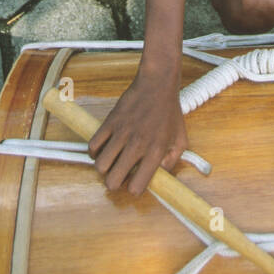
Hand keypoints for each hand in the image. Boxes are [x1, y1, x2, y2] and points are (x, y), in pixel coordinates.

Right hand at [88, 71, 186, 195]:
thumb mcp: (181, 140)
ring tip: (111, 163)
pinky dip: (95, 152)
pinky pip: (93, 145)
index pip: (137, 186)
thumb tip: (159, 176)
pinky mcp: (110, 122)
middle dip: (114, 184)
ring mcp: (121, 133)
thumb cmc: (169, 112)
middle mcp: (137, 145)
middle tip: (118, 177)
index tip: (134, 183)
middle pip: (113, 180)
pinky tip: (103, 150)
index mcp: (155, 151)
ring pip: (100, 165)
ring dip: (104, 169)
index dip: (134, 189)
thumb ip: (172, 161)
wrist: (157, 85)